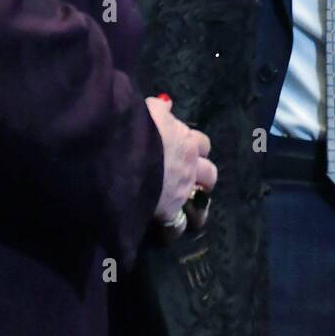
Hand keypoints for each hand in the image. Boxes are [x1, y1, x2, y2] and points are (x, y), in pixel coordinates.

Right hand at [146, 95, 216, 229]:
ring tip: (187, 210)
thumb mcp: (148, 109)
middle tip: (194, 181)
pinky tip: (167, 231)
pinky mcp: (169, 209)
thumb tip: (167, 103)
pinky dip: (173, 228)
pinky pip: (177, 225)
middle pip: (209, 173)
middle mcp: (189, 164)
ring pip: (201, 202)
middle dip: (204, 177)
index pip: (202, 143)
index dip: (196, 148)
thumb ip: (159, 109)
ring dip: (195, 205)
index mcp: (185, 139)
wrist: (125, 151)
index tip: (188, 151)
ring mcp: (181, 189)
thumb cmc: (135, 126)